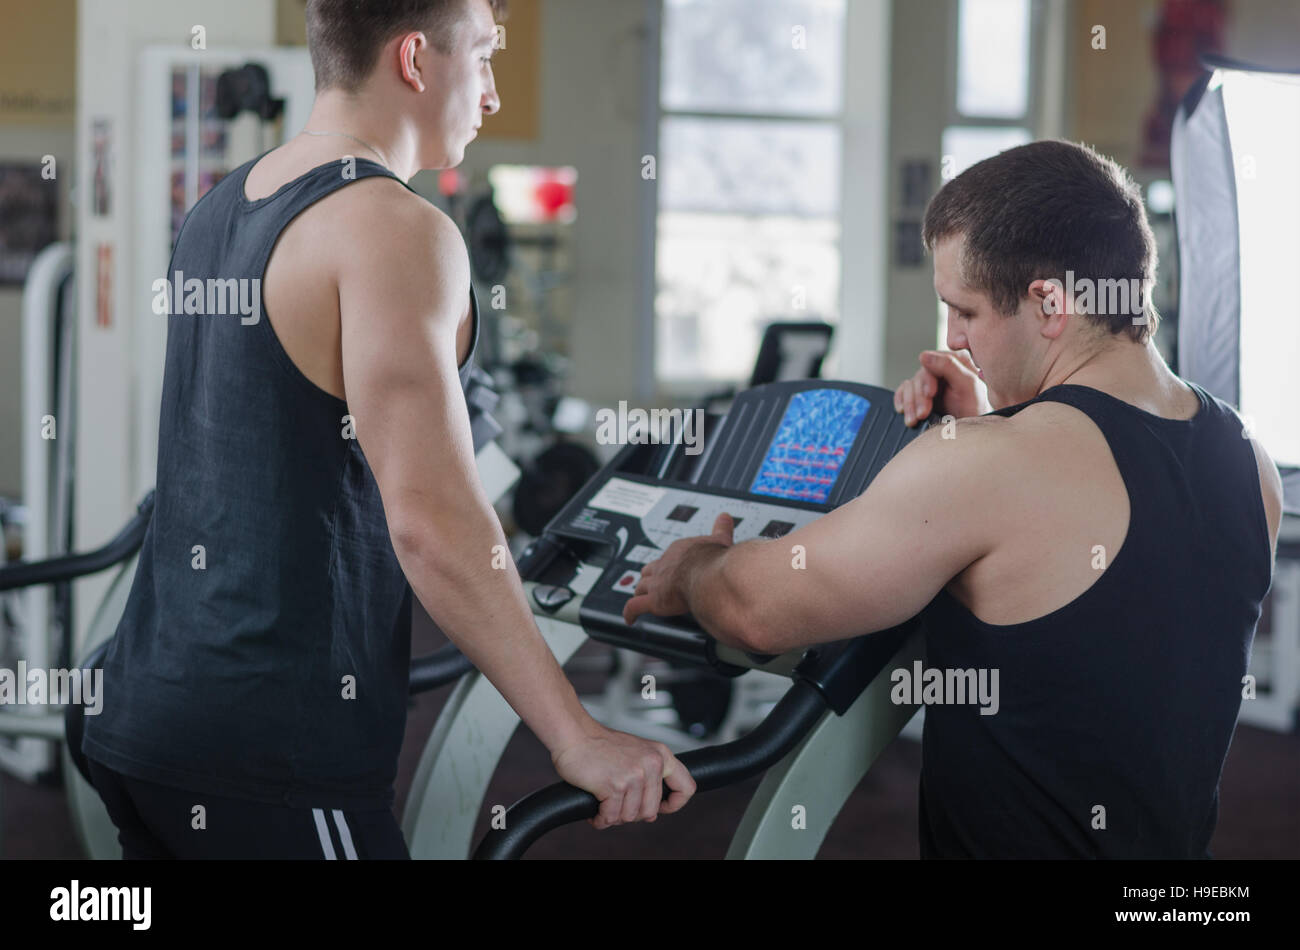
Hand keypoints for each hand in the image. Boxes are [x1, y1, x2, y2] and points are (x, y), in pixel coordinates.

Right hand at [551, 726, 695, 828]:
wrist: (573, 735)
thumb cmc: (599, 745)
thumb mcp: (636, 752)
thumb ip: (649, 777)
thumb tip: (653, 813)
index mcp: (660, 754)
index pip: (686, 787)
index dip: (675, 804)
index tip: (660, 808)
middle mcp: (651, 764)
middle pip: (651, 811)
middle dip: (632, 814)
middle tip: (616, 804)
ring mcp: (634, 775)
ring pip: (630, 816)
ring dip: (614, 816)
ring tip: (604, 804)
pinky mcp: (614, 785)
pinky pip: (611, 817)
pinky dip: (600, 819)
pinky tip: (595, 810)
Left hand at [622, 514, 734, 624]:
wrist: (708, 576)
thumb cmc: (713, 560)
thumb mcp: (719, 540)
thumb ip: (721, 529)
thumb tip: (725, 517)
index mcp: (678, 551)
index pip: (670, 556)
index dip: (669, 563)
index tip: (672, 566)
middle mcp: (664, 565)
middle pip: (650, 569)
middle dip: (650, 576)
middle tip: (650, 580)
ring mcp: (657, 583)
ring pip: (641, 586)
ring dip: (640, 592)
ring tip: (640, 597)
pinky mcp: (654, 601)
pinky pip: (635, 606)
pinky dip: (630, 612)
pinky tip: (630, 618)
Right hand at [893, 350, 989, 425]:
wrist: (968, 431)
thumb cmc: (974, 410)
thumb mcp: (968, 385)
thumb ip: (949, 366)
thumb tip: (924, 355)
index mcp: (956, 360)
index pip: (932, 361)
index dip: (928, 379)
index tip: (930, 394)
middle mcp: (941, 369)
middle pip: (919, 376)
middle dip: (919, 397)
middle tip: (923, 413)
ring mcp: (929, 382)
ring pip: (909, 386)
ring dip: (910, 404)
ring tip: (915, 420)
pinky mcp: (919, 395)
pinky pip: (902, 393)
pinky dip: (901, 402)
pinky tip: (904, 412)